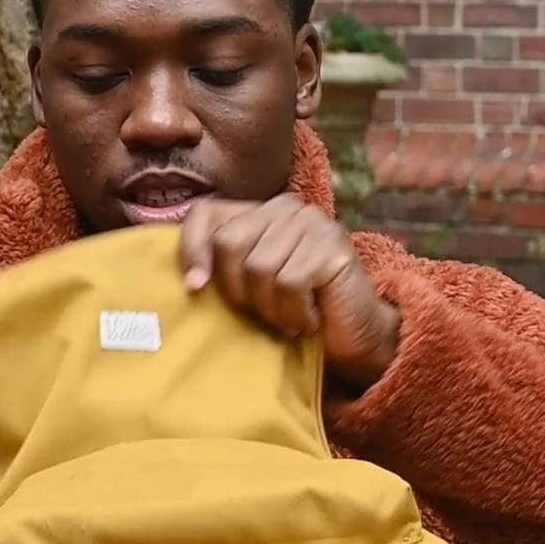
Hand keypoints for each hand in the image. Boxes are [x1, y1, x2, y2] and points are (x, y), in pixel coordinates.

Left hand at [175, 195, 400, 392]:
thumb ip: (221, 268)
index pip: (207, 213)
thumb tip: (192, 282)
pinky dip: (294, 314)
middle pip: (228, 243)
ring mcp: (314, 223)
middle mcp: (287, 207)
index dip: (191, 250)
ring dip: (271, 308)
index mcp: (260, 210)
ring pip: (259, 269)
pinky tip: (310, 319)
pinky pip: (289, 284)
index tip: (194, 288)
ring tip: (290, 316)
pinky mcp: (334, 246)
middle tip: (263, 309)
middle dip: (238, 289)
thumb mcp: (248, 286)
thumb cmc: (294, 311)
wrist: (353, 336)